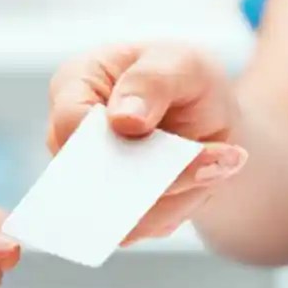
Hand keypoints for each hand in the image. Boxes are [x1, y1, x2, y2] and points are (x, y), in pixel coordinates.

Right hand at [47, 45, 248, 243]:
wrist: (208, 114)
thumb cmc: (184, 77)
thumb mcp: (180, 61)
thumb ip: (151, 82)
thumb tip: (123, 120)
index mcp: (75, 85)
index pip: (69, 122)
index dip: (103, 138)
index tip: (146, 132)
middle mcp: (73, 138)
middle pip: (93, 178)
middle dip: (151, 177)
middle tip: (211, 163)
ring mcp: (92, 178)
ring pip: (122, 212)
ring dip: (176, 193)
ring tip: (218, 161)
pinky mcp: (117, 211)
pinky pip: (146, 225)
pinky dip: (183, 205)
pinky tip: (208, 176)